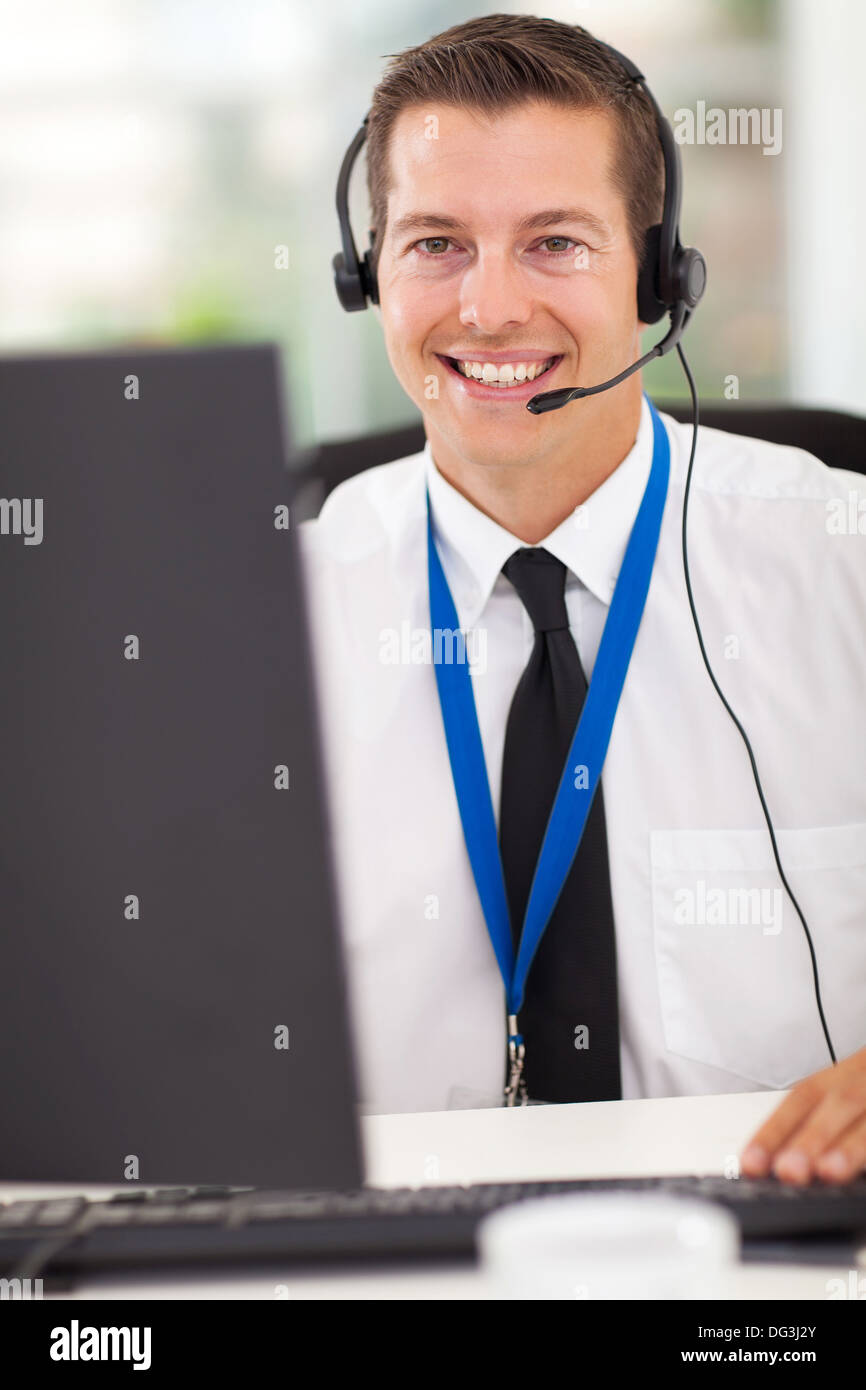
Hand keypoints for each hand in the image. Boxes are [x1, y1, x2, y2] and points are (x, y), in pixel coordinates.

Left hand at [740, 1046, 865, 1184]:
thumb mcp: (851, 1090)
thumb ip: (822, 1119)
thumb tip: (777, 1161)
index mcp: (848, 1072)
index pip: (804, 1097)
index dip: (776, 1128)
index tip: (751, 1162)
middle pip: (843, 1101)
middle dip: (814, 1137)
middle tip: (789, 1170)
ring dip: (853, 1147)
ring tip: (831, 1172)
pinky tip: (864, 1179)